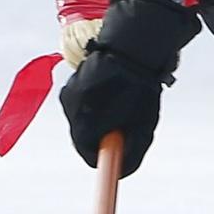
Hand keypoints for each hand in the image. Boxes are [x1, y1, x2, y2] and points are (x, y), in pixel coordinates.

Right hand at [60, 0, 201, 177]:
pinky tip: (119, 89)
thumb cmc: (140, 85)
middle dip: (106, 135)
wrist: (133, 43)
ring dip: (103, 116)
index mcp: (86, 121)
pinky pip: (86, 100)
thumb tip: (124, 170)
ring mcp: (71, 92)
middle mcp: (72, 108)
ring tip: (127, 101)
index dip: (105, 157)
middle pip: (86, 134)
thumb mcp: (142, 123)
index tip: (119, 159)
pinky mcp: (74, 79)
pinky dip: (101, 101)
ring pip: (86, 117)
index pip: (90, 152)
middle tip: (130, 125)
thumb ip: (132, 149)